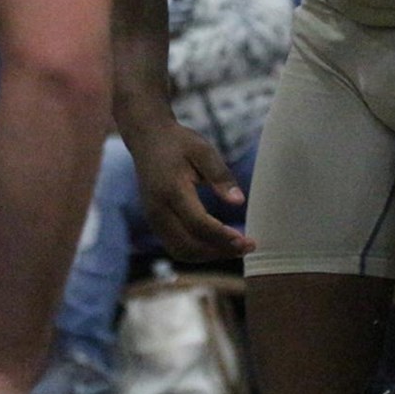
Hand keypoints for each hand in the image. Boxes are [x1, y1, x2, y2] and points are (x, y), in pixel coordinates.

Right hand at [125, 121, 254, 260]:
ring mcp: (153, 218)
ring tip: (235, 248)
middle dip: (219, 251)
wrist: (147, 138)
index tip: (246, 240)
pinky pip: (175, 245)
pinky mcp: (155, 221)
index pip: (198, 224)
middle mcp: (158, 209)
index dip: (222, 237)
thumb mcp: (203, 150)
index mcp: (171, 190)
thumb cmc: (179, 143)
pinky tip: (217, 243)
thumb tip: (239, 202)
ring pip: (180, 251)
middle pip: (188, 245)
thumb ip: (220, 176)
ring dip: (208, 255)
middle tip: (246, 247)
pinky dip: (197, 251)